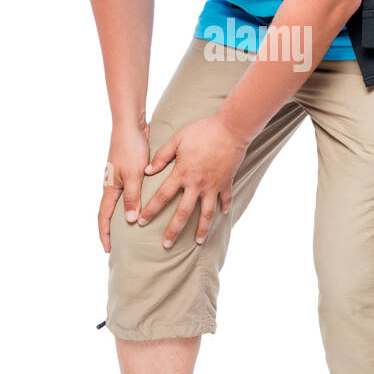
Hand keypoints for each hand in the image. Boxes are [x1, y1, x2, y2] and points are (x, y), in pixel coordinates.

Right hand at [98, 121, 150, 250]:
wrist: (130, 125)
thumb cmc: (131, 149)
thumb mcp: (134, 175)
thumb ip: (132, 198)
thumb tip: (130, 221)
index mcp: (110, 188)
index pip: (103, 217)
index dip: (105, 234)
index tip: (108, 249)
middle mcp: (112, 185)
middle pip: (109, 212)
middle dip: (111, 229)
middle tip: (117, 246)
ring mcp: (119, 178)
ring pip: (119, 203)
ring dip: (122, 217)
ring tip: (129, 230)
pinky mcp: (128, 171)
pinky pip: (128, 193)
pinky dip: (131, 203)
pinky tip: (140, 207)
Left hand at [138, 115, 248, 248]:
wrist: (231, 129)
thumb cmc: (202, 131)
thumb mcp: (178, 139)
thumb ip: (161, 156)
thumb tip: (147, 171)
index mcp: (182, 173)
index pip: (162, 196)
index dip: (151, 210)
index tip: (141, 222)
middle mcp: (197, 184)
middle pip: (183, 213)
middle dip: (173, 230)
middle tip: (166, 245)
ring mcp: (213, 186)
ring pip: (207, 214)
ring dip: (202, 229)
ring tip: (198, 242)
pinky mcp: (226, 182)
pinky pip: (226, 199)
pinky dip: (224, 207)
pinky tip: (222, 214)